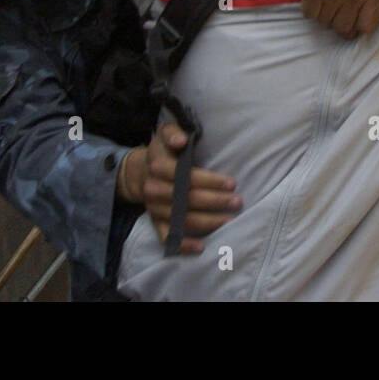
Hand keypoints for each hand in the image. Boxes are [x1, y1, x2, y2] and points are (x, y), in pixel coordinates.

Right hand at [121, 124, 241, 253]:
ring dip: (207, 222)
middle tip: (237, 202)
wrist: (141, 171)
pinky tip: (201, 247)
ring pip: (181, 218)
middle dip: (215, 201)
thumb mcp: (166, 133)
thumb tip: (181, 140)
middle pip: (187, 199)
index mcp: (158, 165)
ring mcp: (154, 208)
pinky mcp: (154, 221)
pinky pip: (166, 237)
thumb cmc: (164, 150)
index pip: (185, 176)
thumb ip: (173, 132)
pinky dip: (183, 244)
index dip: (209, 181)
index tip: (231, 183)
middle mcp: (154, 189)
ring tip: (229, 221)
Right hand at [289, 0, 378, 38]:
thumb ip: (366, 0)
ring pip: (325, 21)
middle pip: (344, 28)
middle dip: (334, 18)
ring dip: (320, 10)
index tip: (347, 19)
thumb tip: (360, 30)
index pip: (368, 26)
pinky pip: (310, 13)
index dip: (355, 26)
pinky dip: (307, 4)